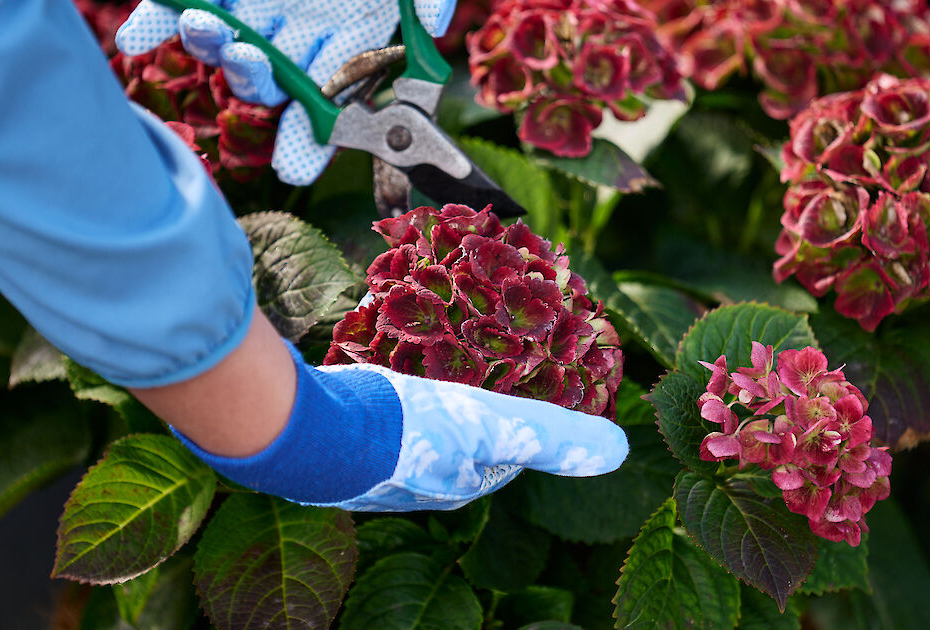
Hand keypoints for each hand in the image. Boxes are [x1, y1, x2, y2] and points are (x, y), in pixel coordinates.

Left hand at [116, 0, 456, 185]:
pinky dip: (154, 21)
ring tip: (206, 32)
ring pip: (232, 42)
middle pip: (276, 76)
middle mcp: (303, 29)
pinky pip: (180, 5)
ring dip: (214, 47)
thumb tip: (431, 23)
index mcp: (352, 35)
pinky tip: (134, 40)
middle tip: (251, 65)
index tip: (295, 169)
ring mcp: (260, 7)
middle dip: (259, 80)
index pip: (333, 99)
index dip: (312, 138)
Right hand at [317, 363, 629, 511]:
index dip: (528, 412)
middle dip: (476, 388)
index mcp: (462, 481)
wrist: (309, 431)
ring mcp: (376, 457)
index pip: (512, 448)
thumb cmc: (411, 429)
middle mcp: (420, 477)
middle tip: (483, 344)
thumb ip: (555, 437)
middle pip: (464, 426)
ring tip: (436, 332)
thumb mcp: (498, 425)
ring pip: (417, 408)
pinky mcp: (340, 430)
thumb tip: (620, 452)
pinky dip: (388, 364)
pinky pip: (376, 393)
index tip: (534, 372)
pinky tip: (386, 332)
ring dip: (429, 374)